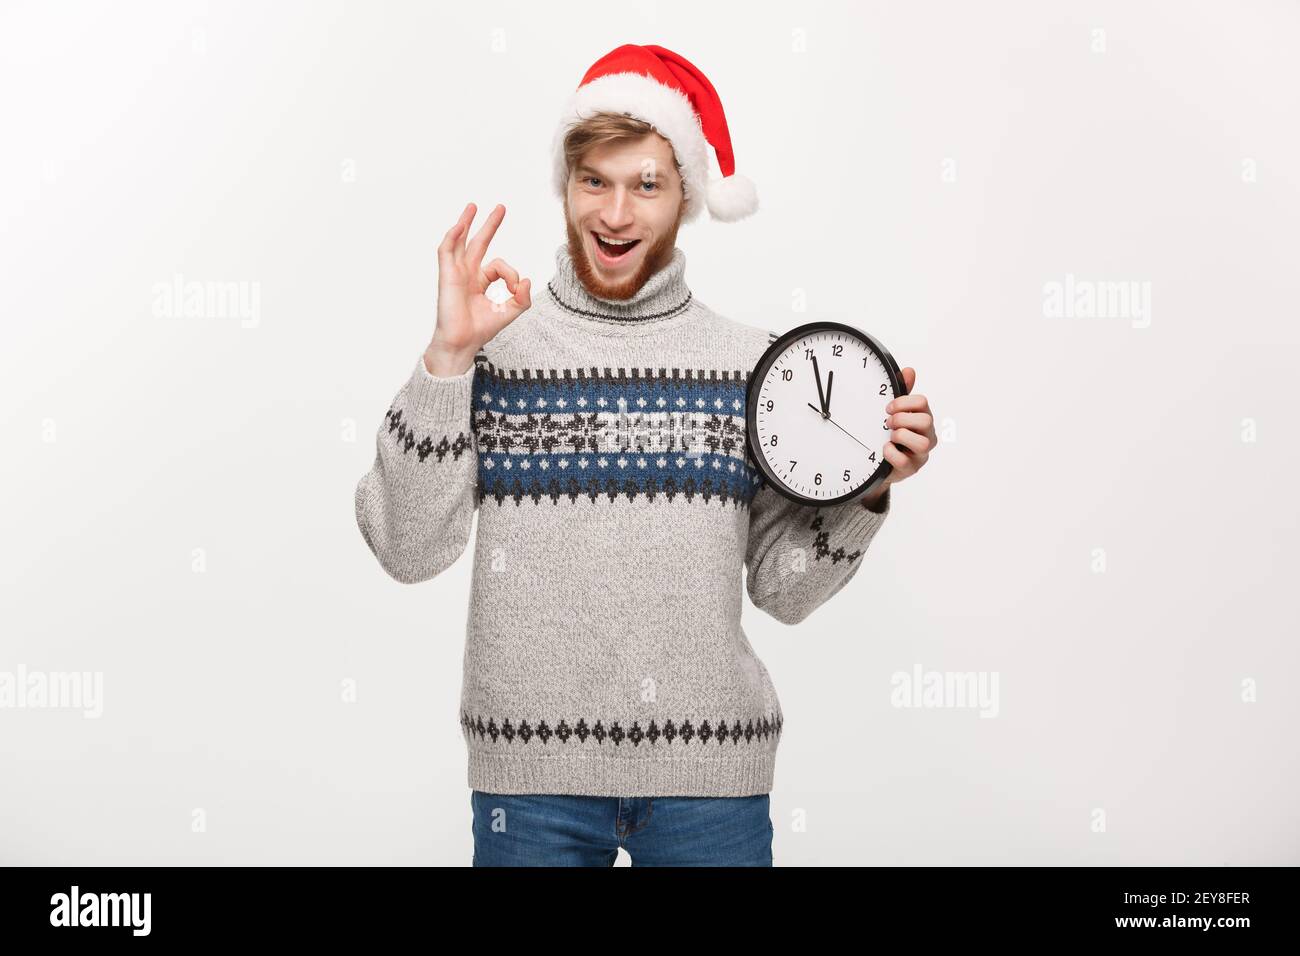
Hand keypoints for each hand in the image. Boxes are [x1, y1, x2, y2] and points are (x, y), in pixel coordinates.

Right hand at [424, 202, 531, 376]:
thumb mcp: (509, 312)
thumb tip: (527, 280)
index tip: (516, 288)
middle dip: (489, 225)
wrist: (463, 342)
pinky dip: (452, 237)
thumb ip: (522, 298)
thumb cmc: (481, 329)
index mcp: (479, 281)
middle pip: (477, 243)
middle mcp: (467, 274)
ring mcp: (455, 273)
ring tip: (473, 206)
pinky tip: (459, 225)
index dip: (511, 273)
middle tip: (500, 207)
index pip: (498, 265)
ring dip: (466, 222)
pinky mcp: (447, 275)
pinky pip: (446, 251)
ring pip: (459, 242)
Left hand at [880, 366, 934, 488]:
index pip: (923, 402)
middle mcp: (927, 435)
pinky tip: (884, 449)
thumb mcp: (895, 412)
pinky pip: (905, 461)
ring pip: (923, 443)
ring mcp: (921, 454)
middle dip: (902, 418)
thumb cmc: (891, 434)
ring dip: (901, 436)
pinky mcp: (911, 469)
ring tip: (890, 436)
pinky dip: (891, 453)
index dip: (903, 402)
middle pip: (926, 421)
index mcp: (923, 417)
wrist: (877, 462)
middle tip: (888, 422)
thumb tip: (909, 371)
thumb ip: (902, 393)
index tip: (888, 407)